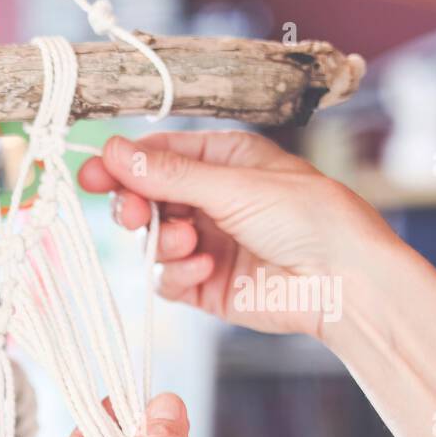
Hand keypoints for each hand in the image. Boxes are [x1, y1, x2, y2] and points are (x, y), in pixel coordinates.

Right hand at [77, 131, 400, 339]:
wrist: (343, 282)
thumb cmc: (309, 218)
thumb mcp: (234, 186)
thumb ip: (169, 175)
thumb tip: (113, 151)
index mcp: (224, 162)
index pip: (159, 156)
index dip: (123, 164)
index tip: (93, 174)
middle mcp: (211, 200)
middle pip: (146, 198)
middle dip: (135, 206)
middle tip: (132, 215)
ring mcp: (206, 243)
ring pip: (152, 240)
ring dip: (162, 241)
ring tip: (188, 243)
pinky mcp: (205, 285)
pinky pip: (167, 278)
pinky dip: (176, 273)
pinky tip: (201, 269)